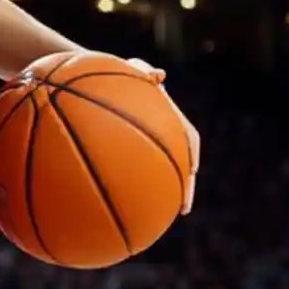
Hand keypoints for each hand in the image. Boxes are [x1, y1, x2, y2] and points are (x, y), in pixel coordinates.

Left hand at [127, 58, 200, 214]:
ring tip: (157, 219)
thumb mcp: (130, 68)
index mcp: (169, 118)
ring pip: (160, 176)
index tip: (193, 171)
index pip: (188, 138)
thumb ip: (141, 70)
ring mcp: (146, 150)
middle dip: (184, 187)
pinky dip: (130, 193)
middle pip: (180, 166)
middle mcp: (163, 137)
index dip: (191, 154)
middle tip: (184, 207)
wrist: (95, 85)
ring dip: (162, 196)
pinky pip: (133, 178)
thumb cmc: (113, 74)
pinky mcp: (128, 158)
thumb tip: (159, 74)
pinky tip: (118, 211)